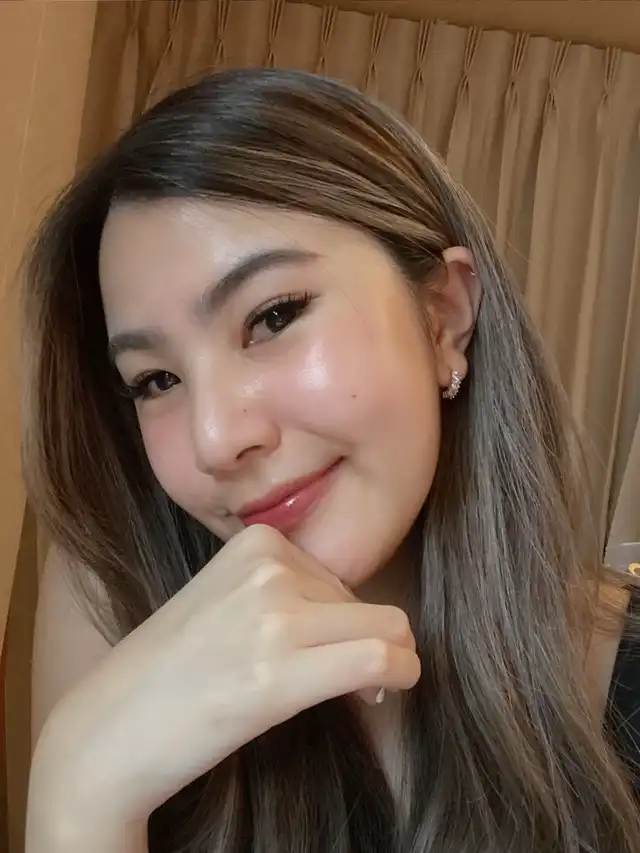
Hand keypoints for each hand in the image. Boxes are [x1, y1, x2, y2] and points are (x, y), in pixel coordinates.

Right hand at [31, 524, 419, 829]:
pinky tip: (380, 695)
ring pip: (388, 628)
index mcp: (255, 542)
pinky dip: (401, 676)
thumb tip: (357, 613)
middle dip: (367, 641)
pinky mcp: (281, 673)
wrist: (110, 727)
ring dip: (388, 662)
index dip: (347, 619)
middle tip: (348, 681)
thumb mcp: (226, 599)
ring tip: (353, 691)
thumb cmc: (169, 669)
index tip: (335, 650)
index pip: (338, 577)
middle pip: (365, 604)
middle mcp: (268, 567)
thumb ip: (284, 589)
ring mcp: (274, 616)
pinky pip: (381, 659)